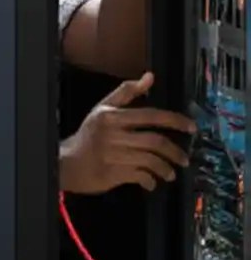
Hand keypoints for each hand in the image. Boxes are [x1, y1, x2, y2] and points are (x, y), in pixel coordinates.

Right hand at [59, 72, 194, 194]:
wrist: (67, 162)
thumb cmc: (88, 135)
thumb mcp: (103, 109)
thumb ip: (127, 93)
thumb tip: (150, 77)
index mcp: (112, 117)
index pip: (150, 116)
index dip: (174, 120)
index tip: (191, 127)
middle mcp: (113, 135)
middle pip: (154, 141)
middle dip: (174, 151)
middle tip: (184, 158)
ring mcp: (114, 155)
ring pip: (151, 161)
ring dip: (165, 168)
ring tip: (170, 172)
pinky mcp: (113, 174)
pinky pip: (141, 176)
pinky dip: (150, 181)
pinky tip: (151, 182)